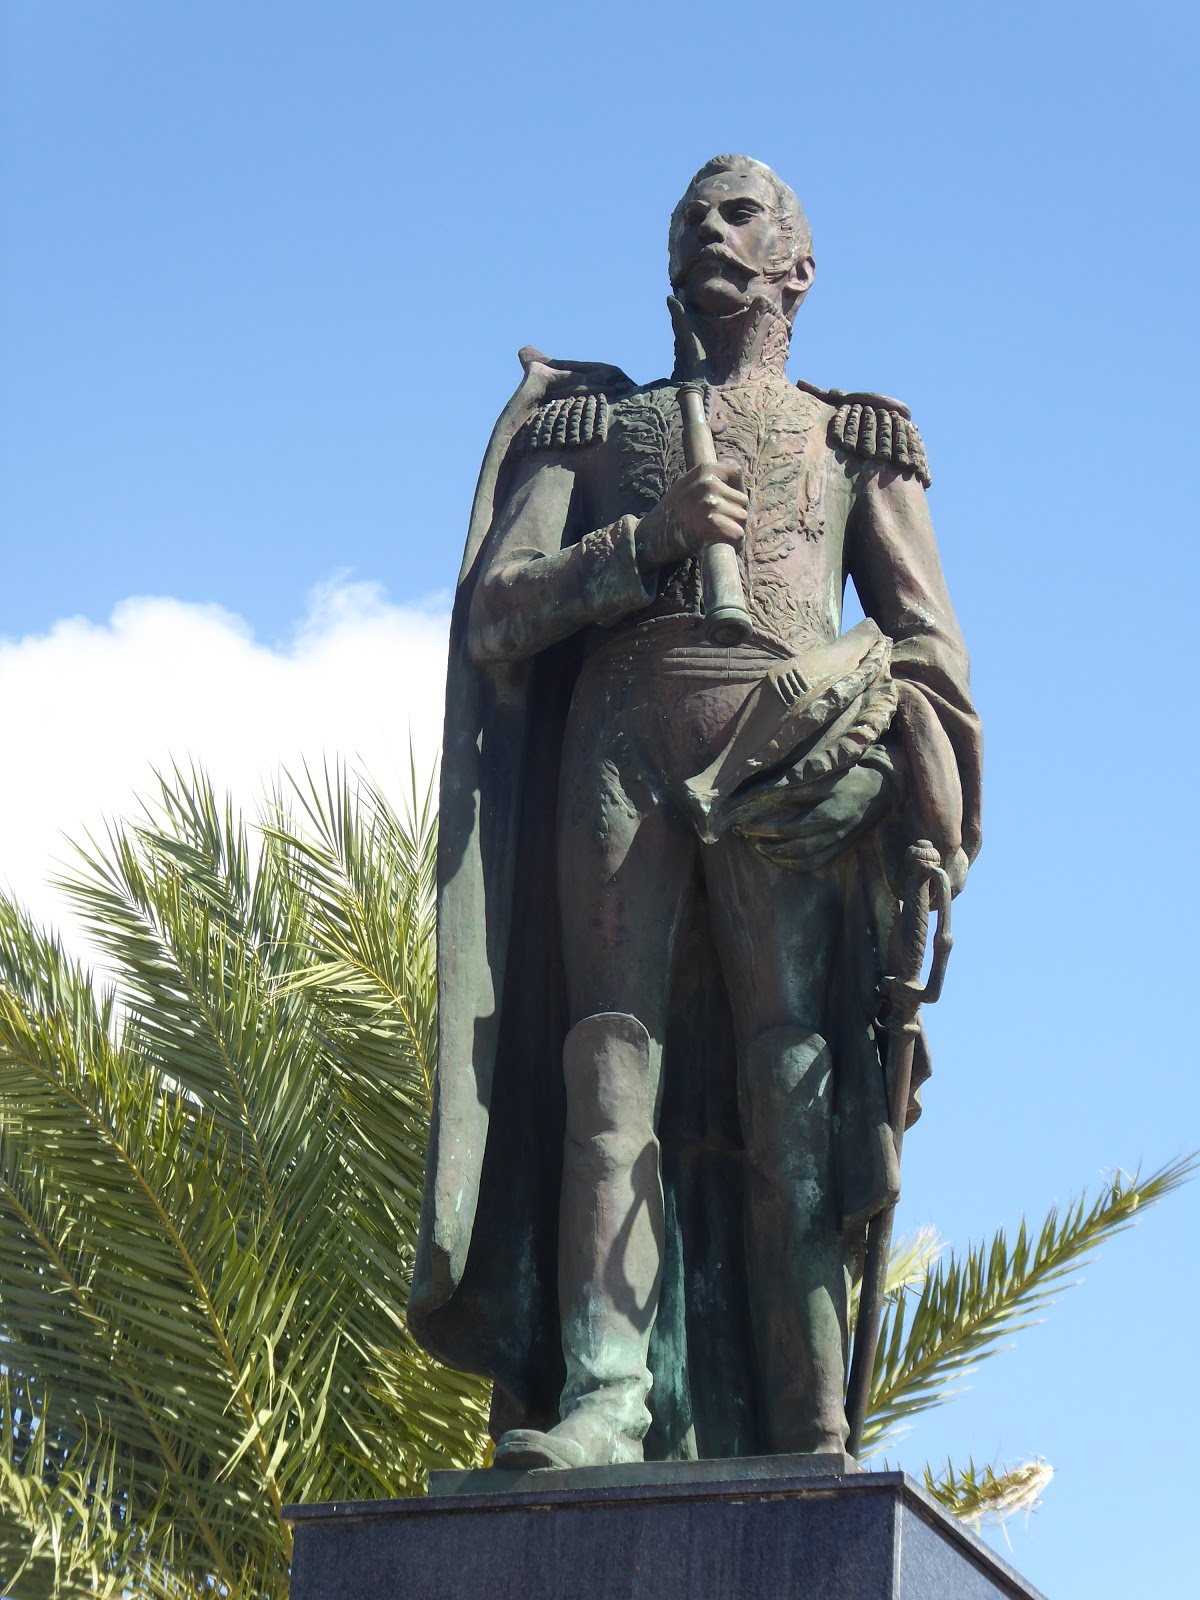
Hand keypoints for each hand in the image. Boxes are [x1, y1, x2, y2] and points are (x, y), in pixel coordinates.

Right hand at [635, 463, 746, 571]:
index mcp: (704, 470)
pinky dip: (732, 543)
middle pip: (742, 500)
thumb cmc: (673, 511)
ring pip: (742, 518)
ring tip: (714, 532)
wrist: (653, 536)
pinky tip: (718, 543)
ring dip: (733, 528)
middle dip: (733, 512)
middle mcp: (709, 485)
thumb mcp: (687, 484)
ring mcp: (710, 505)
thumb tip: (736, 470)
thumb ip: (709, 477)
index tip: (725, 501)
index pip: (736, 472)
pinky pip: (738, 534)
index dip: (734, 489)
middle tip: (714, 522)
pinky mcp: (713, 526)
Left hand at [736, 763, 891, 869]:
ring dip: (781, 858)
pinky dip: (797, 865)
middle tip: (748, 838)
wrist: (882, 788)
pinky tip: (782, 858)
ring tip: (761, 849)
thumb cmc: (850, 776)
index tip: (744, 824)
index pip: (789, 827)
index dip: (764, 828)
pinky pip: (818, 864)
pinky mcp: (843, 848)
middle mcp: (835, 832)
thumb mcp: (823, 776)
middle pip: (796, 847)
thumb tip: (761, 793)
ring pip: (806, 860)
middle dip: (769, 845)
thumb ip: (795, 786)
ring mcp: (840, 842)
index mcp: (829, 812)